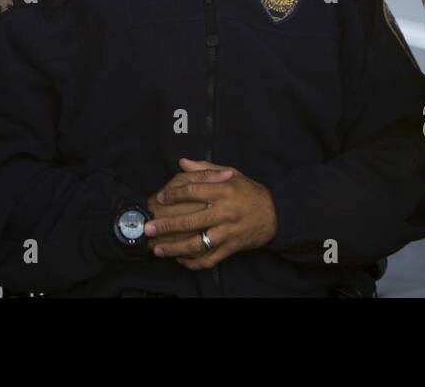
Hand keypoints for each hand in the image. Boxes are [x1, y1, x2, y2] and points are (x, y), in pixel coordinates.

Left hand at [146, 157, 277, 269]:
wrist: (275, 214)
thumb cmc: (249, 191)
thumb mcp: (232, 173)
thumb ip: (205, 169)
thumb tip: (181, 162)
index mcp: (223, 190)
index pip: (194, 191)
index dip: (174, 194)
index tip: (160, 198)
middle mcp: (224, 211)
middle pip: (190, 220)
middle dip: (167, 225)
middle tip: (148, 228)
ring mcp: (227, 231)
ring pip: (198, 243)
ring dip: (175, 248)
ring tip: (157, 250)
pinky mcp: (232, 247)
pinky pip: (210, 258)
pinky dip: (193, 262)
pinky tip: (180, 260)